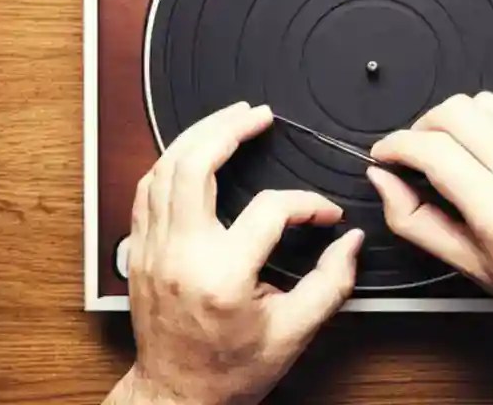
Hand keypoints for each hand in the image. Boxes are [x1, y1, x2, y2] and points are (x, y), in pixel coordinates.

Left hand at [109, 102, 364, 404]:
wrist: (178, 395)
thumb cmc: (230, 371)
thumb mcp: (294, 333)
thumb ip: (330, 283)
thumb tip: (350, 242)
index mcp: (222, 276)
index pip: (268, 210)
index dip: (305, 203)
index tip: (324, 213)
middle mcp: (181, 256)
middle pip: (193, 165)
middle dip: (227, 129)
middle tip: (257, 115)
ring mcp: (154, 250)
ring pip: (163, 170)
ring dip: (196, 136)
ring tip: (227, 119)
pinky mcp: (141, 251)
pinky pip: (147, 190)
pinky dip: (170, 162)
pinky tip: (192, 151)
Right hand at [366, 90, 492, 348]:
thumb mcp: (473, 268)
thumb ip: (417, 221)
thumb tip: (384, 181)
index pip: (430, 149)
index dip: (395, 145)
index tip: (386, 153)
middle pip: (454, 112)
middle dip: (423, 127)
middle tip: (419, 152)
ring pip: (484, 101)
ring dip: (460, 119)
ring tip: (459, 150)